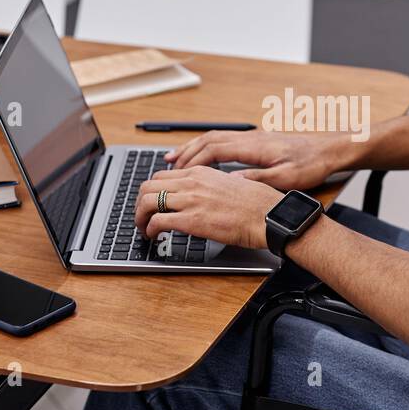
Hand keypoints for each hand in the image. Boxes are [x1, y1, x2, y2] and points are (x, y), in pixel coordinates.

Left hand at [134, 165, 282, 248]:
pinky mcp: (192, 220)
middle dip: (139, 203)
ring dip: (139, 217)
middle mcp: (192, 183)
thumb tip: (204, 196)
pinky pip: (157, 221)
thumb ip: (213, 186)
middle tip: (141, 216)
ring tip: (143, 229)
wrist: (268, 215)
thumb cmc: (258, 204)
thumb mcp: (232, 184)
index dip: (152, 191)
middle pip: (149, 186)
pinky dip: (149, 229)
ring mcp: (190, 200)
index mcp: (201, 173)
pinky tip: (153, 236)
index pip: (163, 176)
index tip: (152, 203)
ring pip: (147, 202)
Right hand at [165, 130, 352, 190]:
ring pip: (214, 138)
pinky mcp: (258, 140)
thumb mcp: (285, 178)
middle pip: (208, 140)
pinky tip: (203, 156)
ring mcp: (253, 137)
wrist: (331, 149)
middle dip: (185, 153)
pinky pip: (224, 140)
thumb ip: (256, 179)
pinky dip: (207, 147)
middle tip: (165, 166)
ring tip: (174, 159)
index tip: (176, 173)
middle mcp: (250, 137)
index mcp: (254, 146)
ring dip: (193, 147)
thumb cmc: (311, 164)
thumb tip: (229, 182)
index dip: (192, 160)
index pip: (214, 149)